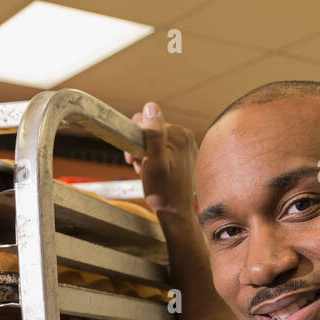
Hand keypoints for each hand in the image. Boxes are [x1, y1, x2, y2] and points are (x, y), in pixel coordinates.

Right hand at [124, 102, 197, 219]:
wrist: (176, 213)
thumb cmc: (163, 192)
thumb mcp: (154, 163)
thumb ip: (154, 135)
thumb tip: (151, 107)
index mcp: (179, 133)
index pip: (145, 121)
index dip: (134, 139)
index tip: (135, 158)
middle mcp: (186, 135)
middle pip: (149, 130)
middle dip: (139, 147)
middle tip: (139, 166)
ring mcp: (186, 144)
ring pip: (153, 139)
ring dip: (144, 153)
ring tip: (146, 171)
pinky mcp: (183, 154)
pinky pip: (161, 148)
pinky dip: (153, 158)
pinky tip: (154, 171)